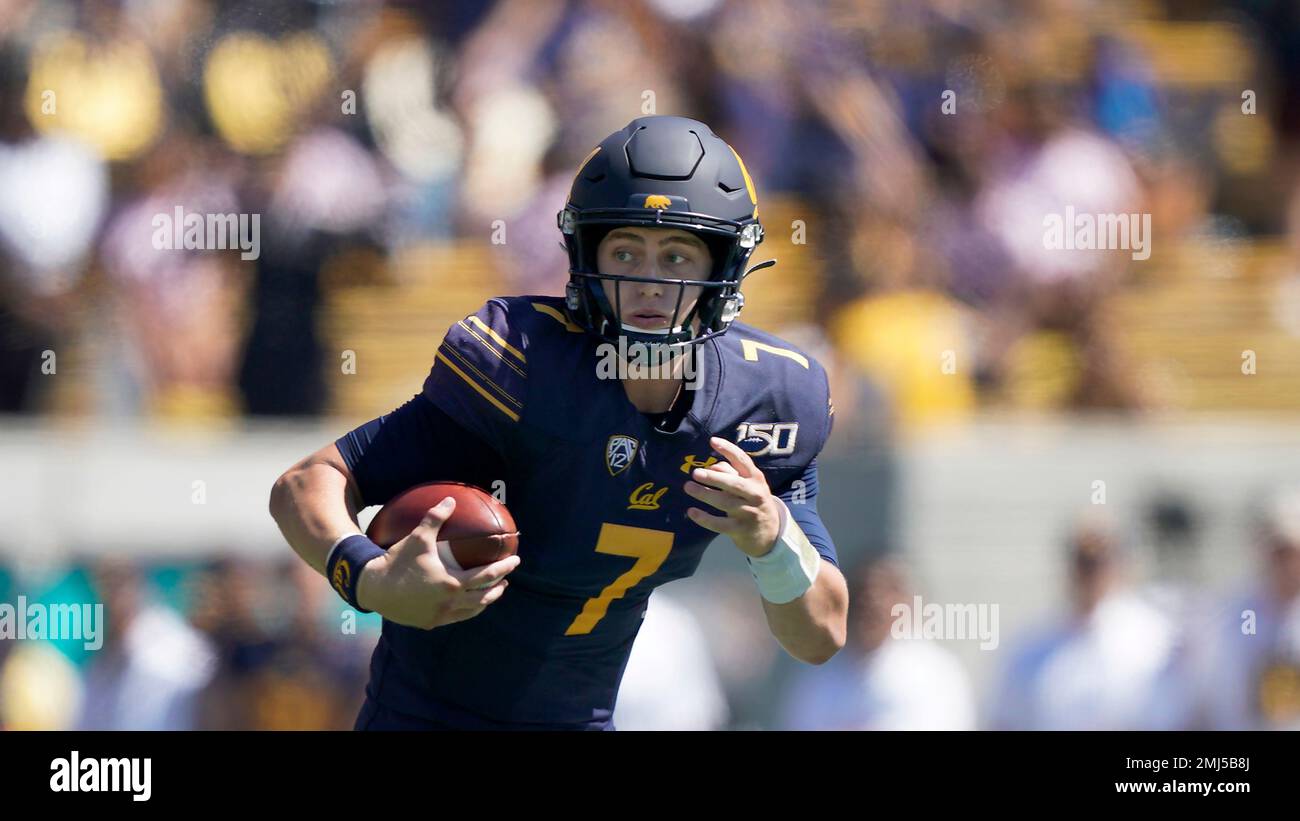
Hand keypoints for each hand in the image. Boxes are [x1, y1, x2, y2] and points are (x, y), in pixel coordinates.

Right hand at [356, 497, 520, 628]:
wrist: (372, 587)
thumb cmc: (396, 561)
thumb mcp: (418, 537)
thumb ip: (436, 518)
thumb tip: (451, 499)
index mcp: (451, 584)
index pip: (486, 576)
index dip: (504, 567)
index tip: (515, 560)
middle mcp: (449, 604)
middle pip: (483, 597)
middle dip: (498, 587)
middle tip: (506, 578)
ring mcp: (439, 616)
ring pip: (471, 612)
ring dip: (484, 601)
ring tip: (492, 593)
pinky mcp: (428, 623)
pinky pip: (454, 618)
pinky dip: (466, 611)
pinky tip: (465, 604)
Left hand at [683, 436, 783, 558]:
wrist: (771, 533)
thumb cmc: (753, 503)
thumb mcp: (749, 486)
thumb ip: (732, 474)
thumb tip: (711, 467)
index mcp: (756, 479)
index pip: (743, 460)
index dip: (728, 450)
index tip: (712, 441)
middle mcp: (754, 494)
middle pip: (733, 483)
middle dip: (714, 478)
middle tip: (695, 473)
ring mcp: (748, 513)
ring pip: (724, 503)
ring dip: (704, 494)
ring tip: (688, 487)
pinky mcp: (741, 530)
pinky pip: (720, 524)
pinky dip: (704, 519)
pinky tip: (691, 512)